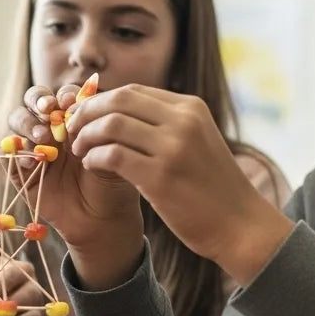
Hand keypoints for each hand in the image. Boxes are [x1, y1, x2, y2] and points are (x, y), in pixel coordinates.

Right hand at [5, 84, 143, 253]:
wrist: (102, 220)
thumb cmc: (112, 183)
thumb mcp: (111, 151)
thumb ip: (95, 127)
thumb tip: (74, 104)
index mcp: (74, 119)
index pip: (61, 95)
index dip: (62, 95)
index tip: (70, 104)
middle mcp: (51, 128)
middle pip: (33, 100)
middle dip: (38, 100)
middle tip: (48, 110)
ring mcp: (34, 148)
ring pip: (17, 121)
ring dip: (27, 123)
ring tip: (43, 138)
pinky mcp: (20, 172)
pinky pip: (8, 156)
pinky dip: (16, 154)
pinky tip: (32, 162)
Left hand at [67, 84, 294, 284]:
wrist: (240, 225)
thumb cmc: (214, 188)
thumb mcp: (198, 142)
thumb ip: (167, 124)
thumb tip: (121, 113)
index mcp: (191, 108)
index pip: (132, 90)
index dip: (101, 101)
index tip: (86, 117)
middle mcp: (182, 121)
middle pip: (117, 100)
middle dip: (87, 113)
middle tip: (73, 130)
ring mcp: (172, 148)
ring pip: (110, 124)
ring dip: (86, 136)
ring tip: (81, 151)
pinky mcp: (160, 177)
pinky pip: (112, 155)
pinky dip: (95, 158)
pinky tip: (92, 166)